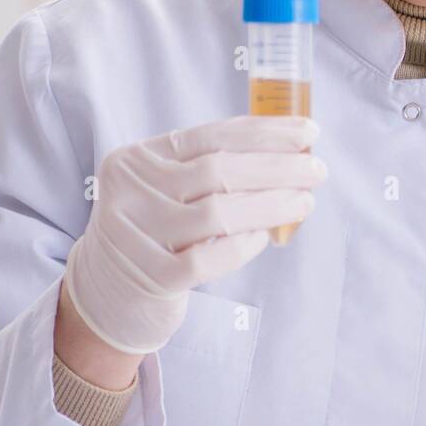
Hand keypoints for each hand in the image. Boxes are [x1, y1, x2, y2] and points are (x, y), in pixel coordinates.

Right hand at [64, 115, 324, 354]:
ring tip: (306, 201)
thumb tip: (290, 146)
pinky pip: (209, 258)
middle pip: (219, 170)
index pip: (212, 136)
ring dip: (272, 205)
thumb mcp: (168, 188)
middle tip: (318, 170)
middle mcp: (130, 191)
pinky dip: (243, 245)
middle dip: (279, 167)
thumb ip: (212, 165)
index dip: (266, 133)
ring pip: (218, 213)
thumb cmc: (155, 231)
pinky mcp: (150, 277)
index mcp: (137, 159)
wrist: (107, 294)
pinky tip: (265, 237)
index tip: (310, 131)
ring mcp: (136, 235)